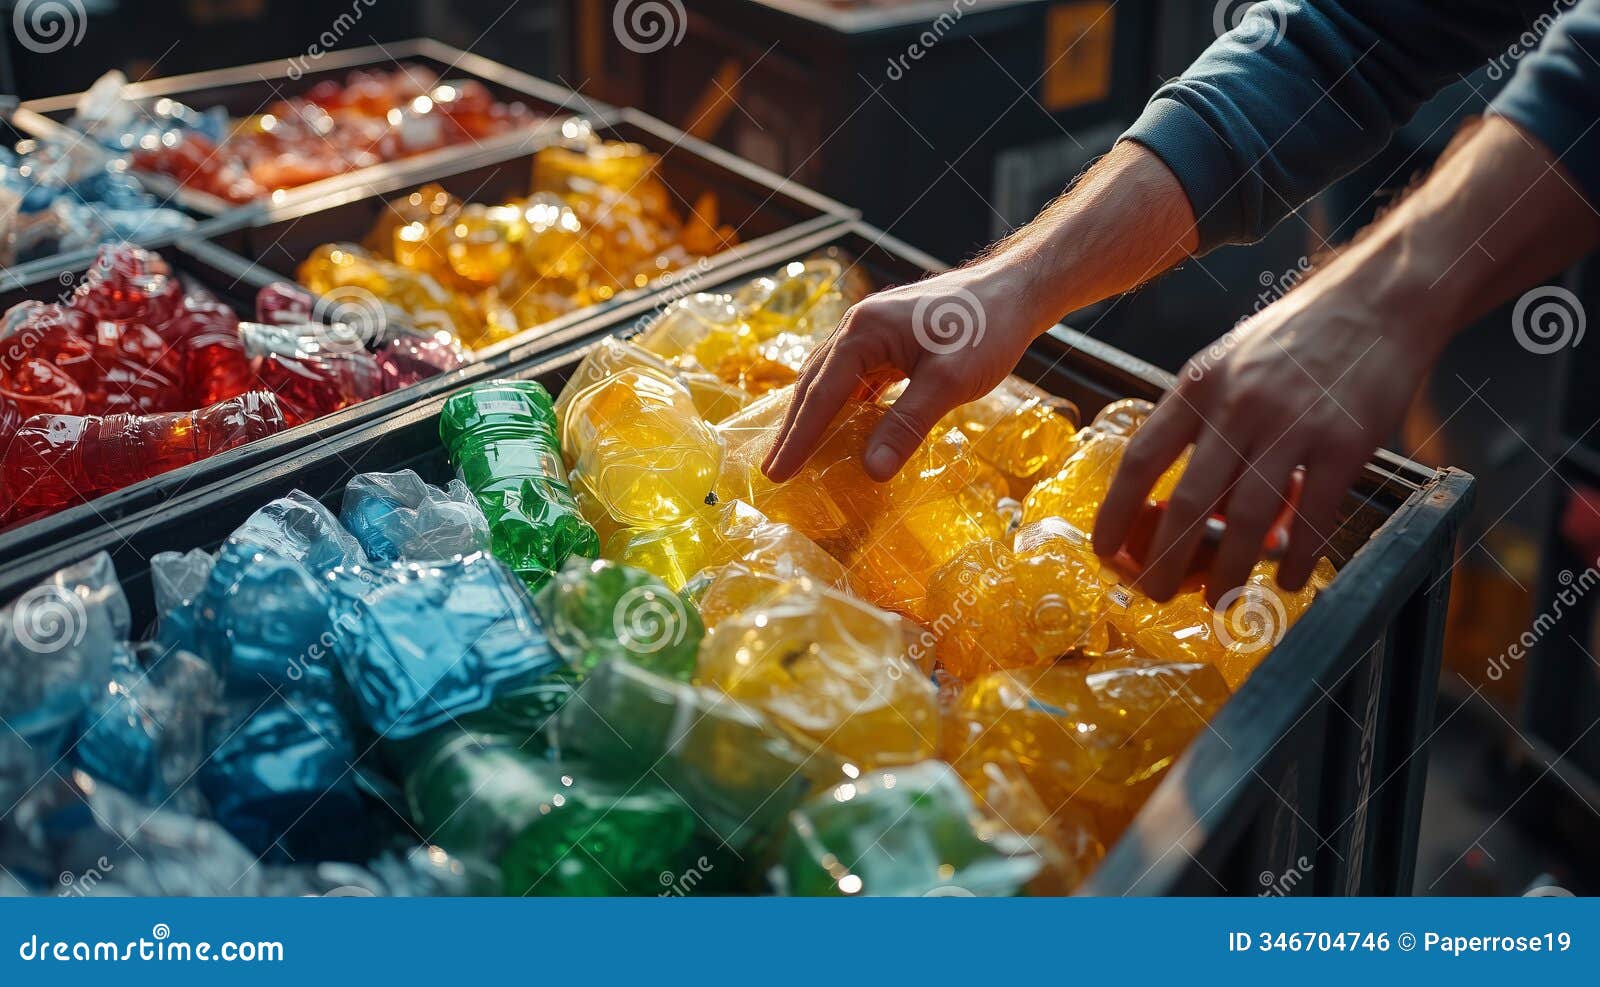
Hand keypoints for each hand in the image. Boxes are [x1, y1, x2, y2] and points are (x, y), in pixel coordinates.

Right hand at [762, 259, 1056, 481]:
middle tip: (775, 471)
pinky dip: (844, 405)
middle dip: (796, 428)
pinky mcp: (890, 339)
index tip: (777, 473)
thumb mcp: (948, 383)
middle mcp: (858, 327)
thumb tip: (871, 472)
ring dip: (816, 417)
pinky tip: (845, 430)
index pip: (821, 394)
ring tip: (800, 454)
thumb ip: (906, 426)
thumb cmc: (986, 330)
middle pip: (815, 384)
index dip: (799, 437)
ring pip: (832, 379)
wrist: (1016, 292)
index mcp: (863, 332)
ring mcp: (873, 331)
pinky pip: (855, 377)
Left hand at [1091, 278, 1442, 605]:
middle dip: (1166, 559)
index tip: (1103, 549)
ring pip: (1250, 518)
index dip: (1115, 512)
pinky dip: (1297, 557)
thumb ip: (1203, 424)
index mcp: (1200, 385)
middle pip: (1190, 500)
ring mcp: (1294, 423)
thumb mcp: (1229, 365)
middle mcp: (1238, 404)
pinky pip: (1316, 515)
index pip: (1142, 458)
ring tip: (1219, 600)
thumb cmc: (1296, 338)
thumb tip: (1187, 501)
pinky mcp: (1347, 442)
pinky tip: (1286, 578)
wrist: (1378, 299)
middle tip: (1156, 593)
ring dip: (1230, 571)